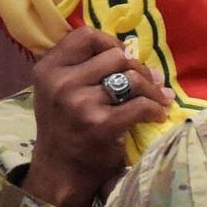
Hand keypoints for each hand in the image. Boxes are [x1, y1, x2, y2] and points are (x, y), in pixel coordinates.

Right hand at [25, 27, 173, 206]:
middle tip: (147, 82)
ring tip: (157, 99)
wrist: (59, 172)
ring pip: (131, 78)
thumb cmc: (64, 128)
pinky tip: (156, 115)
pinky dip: (154, 109)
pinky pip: (139, 105)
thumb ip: (86, 68)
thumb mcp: (58, 90)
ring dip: (151, 89)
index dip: (111, 43)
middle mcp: (60, 82)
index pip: (86, 35)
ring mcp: (79, 104)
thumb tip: (138, 56)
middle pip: (115, 56)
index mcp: (48, 68)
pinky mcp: (99, 125)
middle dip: (138, 68)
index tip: (122, 58)